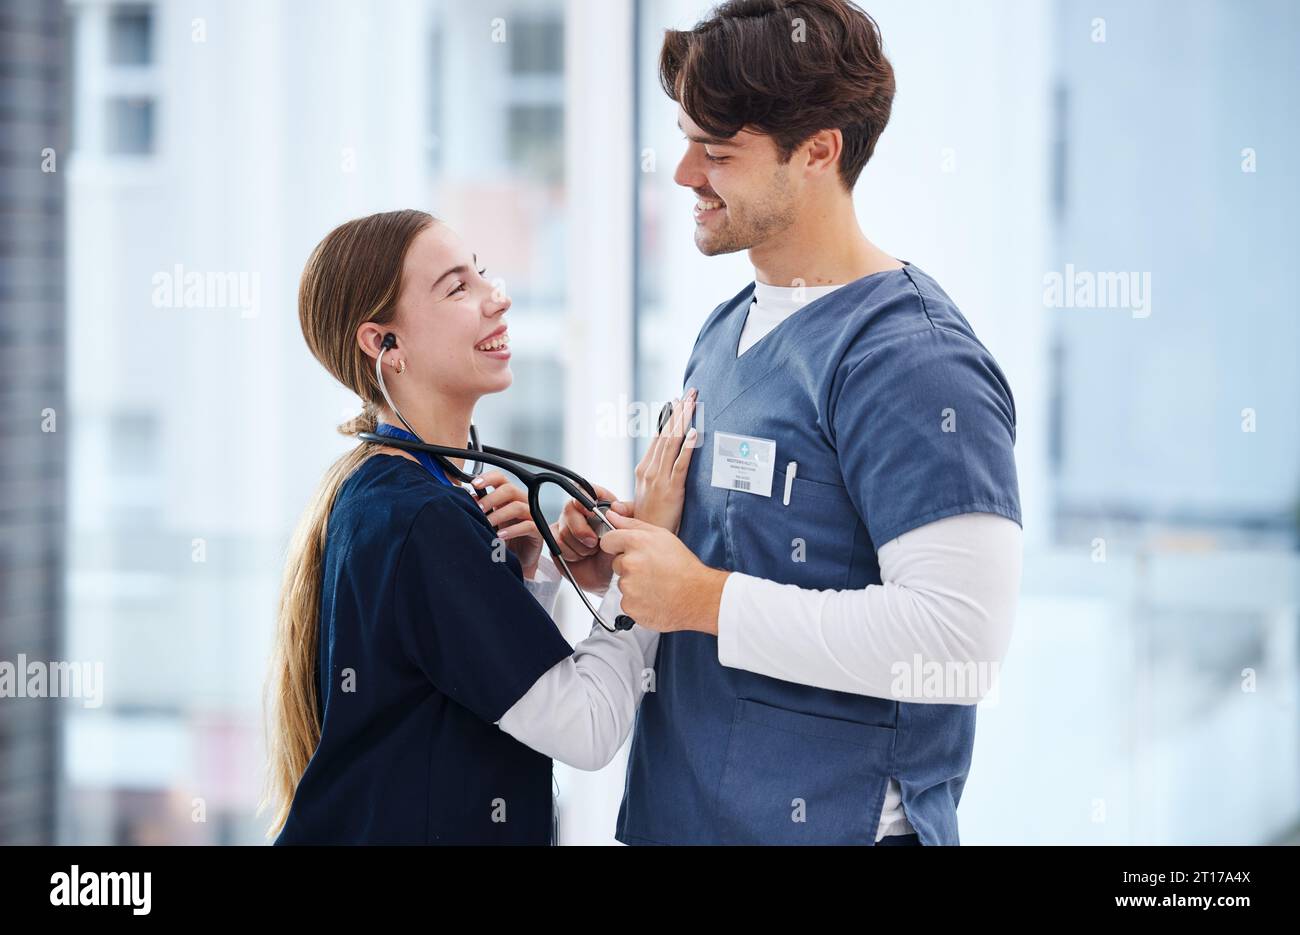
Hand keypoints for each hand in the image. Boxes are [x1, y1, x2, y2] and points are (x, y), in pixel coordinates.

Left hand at [471, 471, 542, 577]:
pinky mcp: (538, 530)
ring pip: (517, 506)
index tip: (475, 484)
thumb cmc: (502, 539)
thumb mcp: (488, 522)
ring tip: (487, 524)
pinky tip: (500, 536)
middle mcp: (520, 502)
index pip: (500, 479)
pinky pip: (528, 525)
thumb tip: (468, 498)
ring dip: (499, 515)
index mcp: (507, 497)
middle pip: (509, 489)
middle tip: (479, 508)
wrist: (516, 560)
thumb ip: (480, 509)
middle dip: (491, 498)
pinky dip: (512, 530)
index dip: (488, 478)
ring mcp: (530, 516)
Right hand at [549, 484, 632, 592]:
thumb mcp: (632, 530)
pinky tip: (580, 556)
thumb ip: (629, 514)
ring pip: (563, 529)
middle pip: (570, 508)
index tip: (591, 511)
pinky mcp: (556, 540)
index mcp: (599, 502)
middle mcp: (579, 510)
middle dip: (582, 529)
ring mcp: (566, 524)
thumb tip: (615, 506)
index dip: (585, 497)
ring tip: (591, 552)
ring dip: (579, 546)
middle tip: (594, 543)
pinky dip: (570, 553)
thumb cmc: (620, 550)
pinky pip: (556, 542)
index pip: (585, 488)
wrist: (609, 575)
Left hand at [597, 510, 728, 634]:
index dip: (617, 546)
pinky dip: (638, 601)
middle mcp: (629, 564)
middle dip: (630, 566)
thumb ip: (632, 524)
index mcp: (636, 543)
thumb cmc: (684, 567)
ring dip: (635, 585)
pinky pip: (627, 601)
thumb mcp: (662, 536)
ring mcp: (628, 587)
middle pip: (617, 564)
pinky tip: (654, 598)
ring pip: (623, 584)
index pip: (608, 541)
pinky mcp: (629, 606)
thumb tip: (611, 515)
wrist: (698, 597)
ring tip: (656, 585)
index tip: (626, 551)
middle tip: (652, 570)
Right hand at [634, 387, 699, 532]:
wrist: (643, 540)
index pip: (658, 437)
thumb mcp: (647, 494)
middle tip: (690, 393)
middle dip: (679, 412)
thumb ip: (653, 477)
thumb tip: (659, 463)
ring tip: (692, 404)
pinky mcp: (672, 489)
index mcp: (643, 469)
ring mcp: (660, 479)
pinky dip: (687, 448)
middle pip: (666, 434)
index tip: (677, 401)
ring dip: (683, 421)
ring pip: (672, 443)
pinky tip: (694, 434)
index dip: (668, 418)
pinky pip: (680, 465)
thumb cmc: (648, 520)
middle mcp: (650, 470)